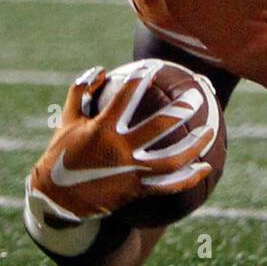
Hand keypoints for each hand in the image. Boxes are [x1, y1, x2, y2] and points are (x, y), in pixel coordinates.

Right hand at [28, 65, 214, 221]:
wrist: (56, 198)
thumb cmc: (62, 153)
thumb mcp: (67, 119)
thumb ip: (81, 91)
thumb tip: (100, 69)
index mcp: (102, 129)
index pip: (126, 97)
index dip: (140, 79)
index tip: (153, 67)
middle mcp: (120, 150)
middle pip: (158, 127)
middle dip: (180, 110)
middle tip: (197, 96)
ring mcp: (130, 172)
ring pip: (171, 159)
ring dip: (194, 145)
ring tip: (210, 131)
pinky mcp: (136, 189)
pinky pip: (168, 185)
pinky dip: (188, 178)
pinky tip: (205, 167)